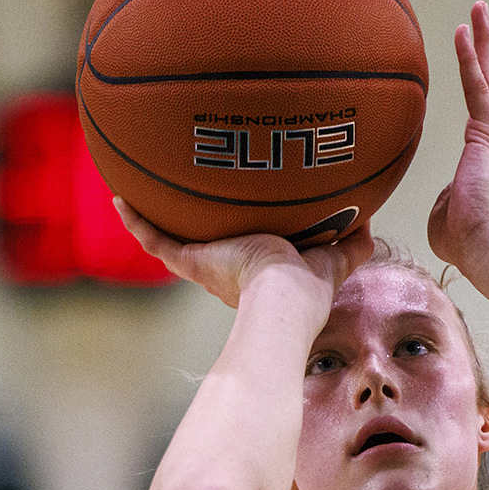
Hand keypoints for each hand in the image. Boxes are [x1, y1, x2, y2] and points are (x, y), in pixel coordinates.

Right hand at [114, 199, 373, 307]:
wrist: (282, 295)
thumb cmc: (309, 285)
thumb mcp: (337, 258)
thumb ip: (354, 243)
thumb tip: (369, 218)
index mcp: (260, 271)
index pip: (248, 252)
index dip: (245, 236)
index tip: (243, 217)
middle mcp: (228, 270)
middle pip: (208, 247)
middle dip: (199, 230)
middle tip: (187, 203)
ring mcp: (205, 266)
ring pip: (175, 242)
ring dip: (156, 220)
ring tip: (138, 194)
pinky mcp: (191, 261)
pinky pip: (156, 239)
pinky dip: (137, 221)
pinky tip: (120, 197)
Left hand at [427, 1, 488, 270]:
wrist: (487, 245)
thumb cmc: (467, 239)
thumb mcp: (446, 212)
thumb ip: (443, 197)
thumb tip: (442, 197)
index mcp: (488, 152)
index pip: (485, 104)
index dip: (483, 75)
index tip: (483, 51)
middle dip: (488, 46)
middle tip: (486, 16)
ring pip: (486, 76)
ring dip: (480, 40)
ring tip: (478, 7)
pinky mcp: (486, 133)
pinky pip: (475, 87)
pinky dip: (467, 59)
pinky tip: (461, 33)